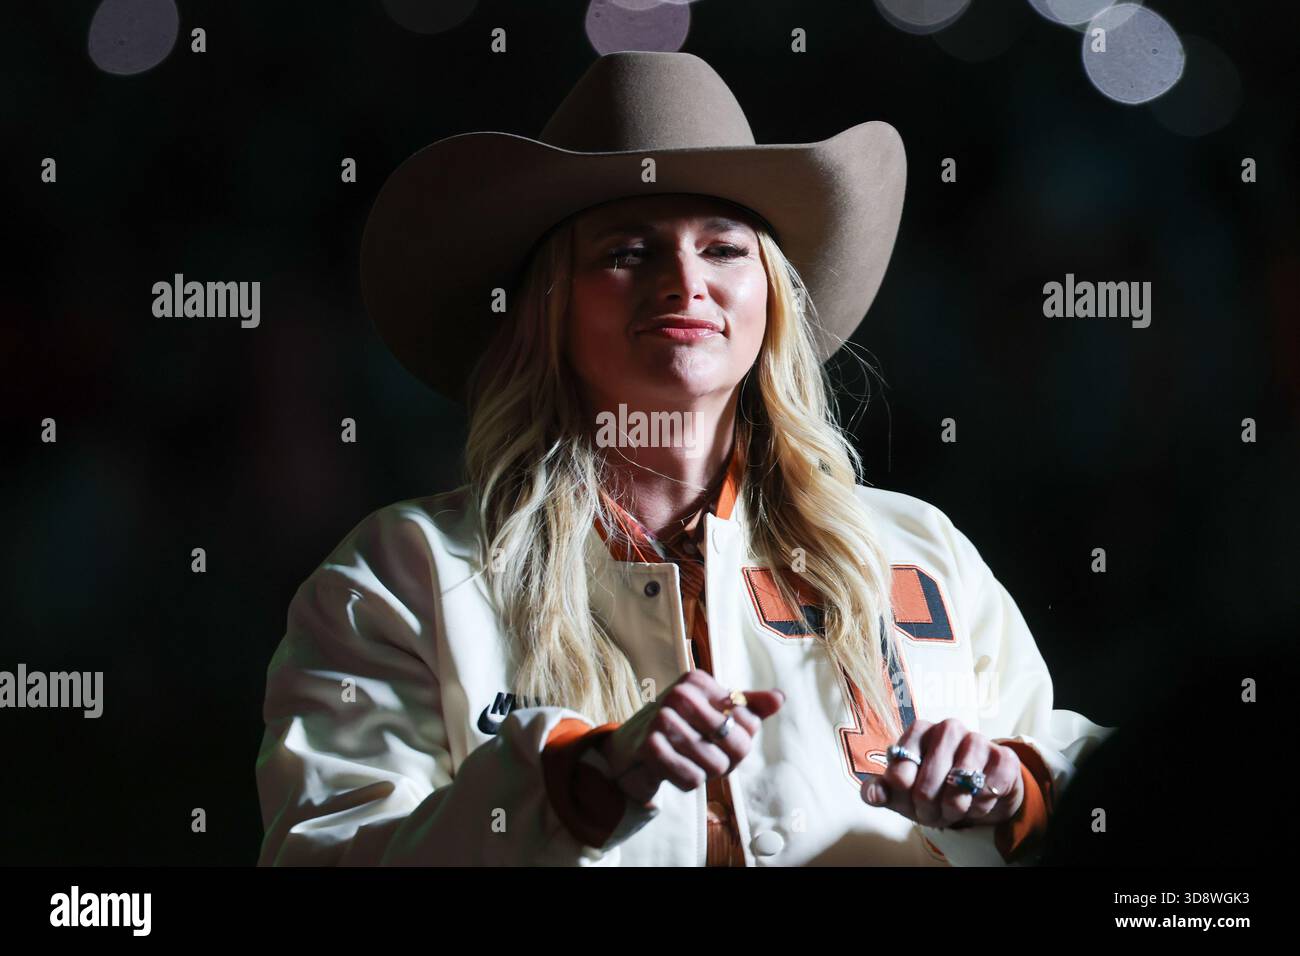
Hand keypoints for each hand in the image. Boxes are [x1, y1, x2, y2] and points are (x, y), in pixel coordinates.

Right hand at [598, 670, 784, 803]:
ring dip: (704, 773)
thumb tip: (779, 699)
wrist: (629, 750)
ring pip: (716, 766)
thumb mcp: (713, 713)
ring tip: (684, 760)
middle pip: (738, 746)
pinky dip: (686, 782)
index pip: (750, 724)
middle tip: (701, 754)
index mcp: (698, 681)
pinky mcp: (650, 748)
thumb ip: (747, 706)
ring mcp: (662, 719)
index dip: (738, 741)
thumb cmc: (679, 730)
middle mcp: (680, 694)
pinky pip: (692, 779)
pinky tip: (671, 769)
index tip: (714, 737)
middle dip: (725, 761)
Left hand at [862, 718, 1024, 828]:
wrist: (976, 795)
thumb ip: (880, 791)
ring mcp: (977, 739)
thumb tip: (871, 795)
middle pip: (929, 780)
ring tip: (952, 810)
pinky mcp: (1004, 757)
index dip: (903, 796)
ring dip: (954, 808)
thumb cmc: (932, 788)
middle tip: (930, 813)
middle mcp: (948, 727)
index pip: (900, 769)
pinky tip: (976, 803)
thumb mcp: (903, 793)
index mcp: (918, 730)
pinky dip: (980, 806)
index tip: (908, 800)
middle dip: (927, 807)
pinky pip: (989, 789)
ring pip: (961, 782)